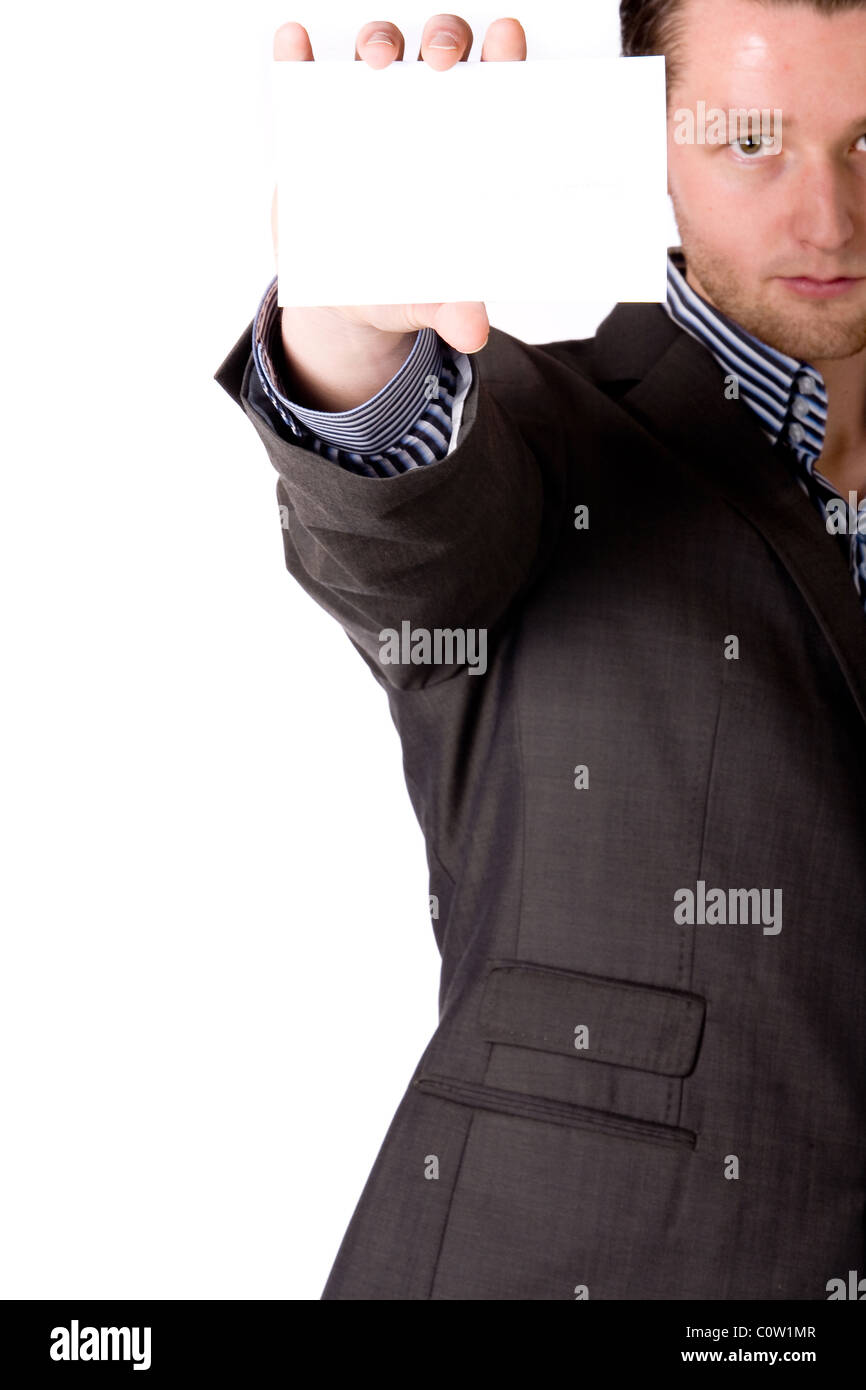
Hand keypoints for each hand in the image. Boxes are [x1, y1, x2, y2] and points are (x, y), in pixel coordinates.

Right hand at [270, 15, 526, 356]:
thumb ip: (452, 307)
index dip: (504, 54)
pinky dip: (297, 54)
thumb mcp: (427, 298)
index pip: (494, 87)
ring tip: (377, 64)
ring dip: (381, 42)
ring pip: (380, 52)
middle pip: (440, 52)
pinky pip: (303, 76)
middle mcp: (421, 118)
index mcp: (464, 149)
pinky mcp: (312, 128)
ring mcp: (365, 118)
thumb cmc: (403, 284)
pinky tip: (294, 40)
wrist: (344, 299)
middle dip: (443, 41)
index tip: (506, 37)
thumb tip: (474, 331)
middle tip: (438, 64)